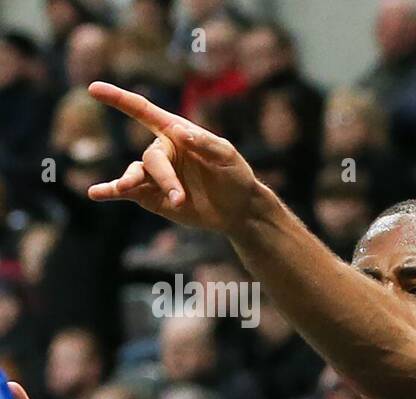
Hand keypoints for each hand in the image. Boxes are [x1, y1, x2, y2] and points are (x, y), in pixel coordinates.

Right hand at [84, 82, 261, 235]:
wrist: (238, 210)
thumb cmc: (235, 175)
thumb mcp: (227, 156)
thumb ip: (205, 143)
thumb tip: (177, 131)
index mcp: (175, 133)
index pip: (143, 111)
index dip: (120, 99)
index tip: (94, 89)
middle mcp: (161, 151)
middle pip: (151, 159)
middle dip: (165, 178)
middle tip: (180, 198)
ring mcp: (154, 175)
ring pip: (135, 175)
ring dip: (132, 184)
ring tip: (124, 189)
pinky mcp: (151, 196)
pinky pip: (128, 192)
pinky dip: (110, 191)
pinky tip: (95, 193)